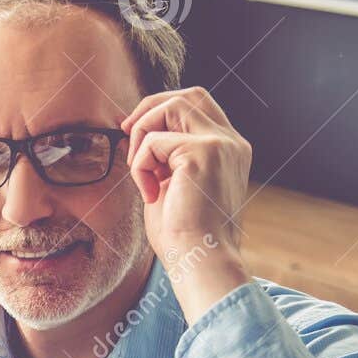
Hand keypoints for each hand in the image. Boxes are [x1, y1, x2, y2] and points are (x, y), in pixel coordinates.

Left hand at [121, 86, 251, 319]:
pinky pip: (154, 141)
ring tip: (140, 171)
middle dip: (150, 107)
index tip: (133, 131)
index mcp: (229, 149)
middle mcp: (232, 142)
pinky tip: (150, 194)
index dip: (162, 109)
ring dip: (143, 134)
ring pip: (172, 106)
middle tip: (125, 131)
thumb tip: (138, 134)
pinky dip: (140, 166)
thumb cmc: (184, 236)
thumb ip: (166, 158)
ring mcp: (221, 144)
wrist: (200, 262)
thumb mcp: (174, 186)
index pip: (198, 106)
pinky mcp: (204, 153)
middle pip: (189, 95)